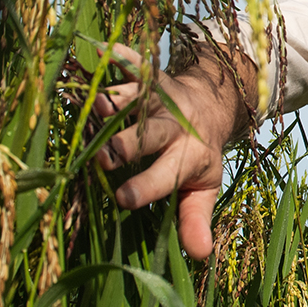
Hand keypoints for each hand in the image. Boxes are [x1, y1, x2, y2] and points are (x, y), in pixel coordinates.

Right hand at [88, 44, 250, 260]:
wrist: (209, 105)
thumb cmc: (196, 156)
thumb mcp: (202, 189)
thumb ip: (195, 220)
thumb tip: (200, 255)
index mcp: (186, 157)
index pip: (165, 175)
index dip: (146, 187)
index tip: (122, 199)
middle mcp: (173, 126)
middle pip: (150, 135)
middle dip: (128, 145)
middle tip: (106, 157)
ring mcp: (160, 99)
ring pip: (138, 98)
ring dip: (119, 100)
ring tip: (98, 104)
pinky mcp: (148, 76)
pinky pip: (134, 63)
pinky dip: (120, 56)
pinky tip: (100, 51)